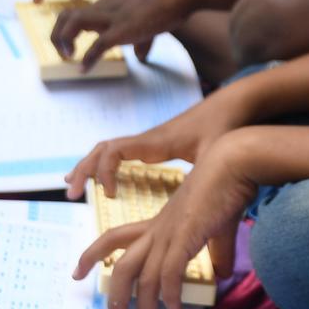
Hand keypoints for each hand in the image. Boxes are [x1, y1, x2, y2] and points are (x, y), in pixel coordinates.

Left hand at [52, 0, 195, 70]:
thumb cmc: (168, 3)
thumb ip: (140, 38)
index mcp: (107, 3)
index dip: (66, 31)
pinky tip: (85, 69)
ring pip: (73, 22)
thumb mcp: (147, 19)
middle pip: (65, 15)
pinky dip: (88, 58)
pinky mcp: (124, 28)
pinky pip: (98, 44)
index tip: (68, 47)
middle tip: (63, 54)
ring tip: (67, 57)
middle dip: (56, 35)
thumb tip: (140, 57)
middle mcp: (104, 7)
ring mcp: (113, 16)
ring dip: (63, 41)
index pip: (76, 13)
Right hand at [64, 90, 252, 199]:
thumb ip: (213, 174)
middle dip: (84, 170)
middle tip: (72, 195)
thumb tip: (209, 204)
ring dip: (90, 166)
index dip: (104, 172)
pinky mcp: (158, 144)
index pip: (113, 151)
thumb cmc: (228, 125)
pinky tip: (105, 180)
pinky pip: (122, 152)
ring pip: (108, 148)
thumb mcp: (220, 152)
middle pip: (102, 149)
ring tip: (75, 186)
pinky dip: (106, 163)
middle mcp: (148, 139)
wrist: (236, 103)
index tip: (110, 195)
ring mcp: (151, 141)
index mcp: (156, 141)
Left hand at [72, 138, 257, 308]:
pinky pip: (168, 275)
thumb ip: (218, 252)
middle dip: (115, 300)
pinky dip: (168, 298)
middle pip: (122, 266)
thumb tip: (224, 273)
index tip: (77, 273)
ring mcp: (168, 233)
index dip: (92, 255)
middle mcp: (157, 229)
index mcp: (159, 222)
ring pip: (142, 278)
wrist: (234, 162)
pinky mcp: (185, 237)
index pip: (113, 238)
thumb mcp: (218, 226)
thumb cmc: (227, 186)